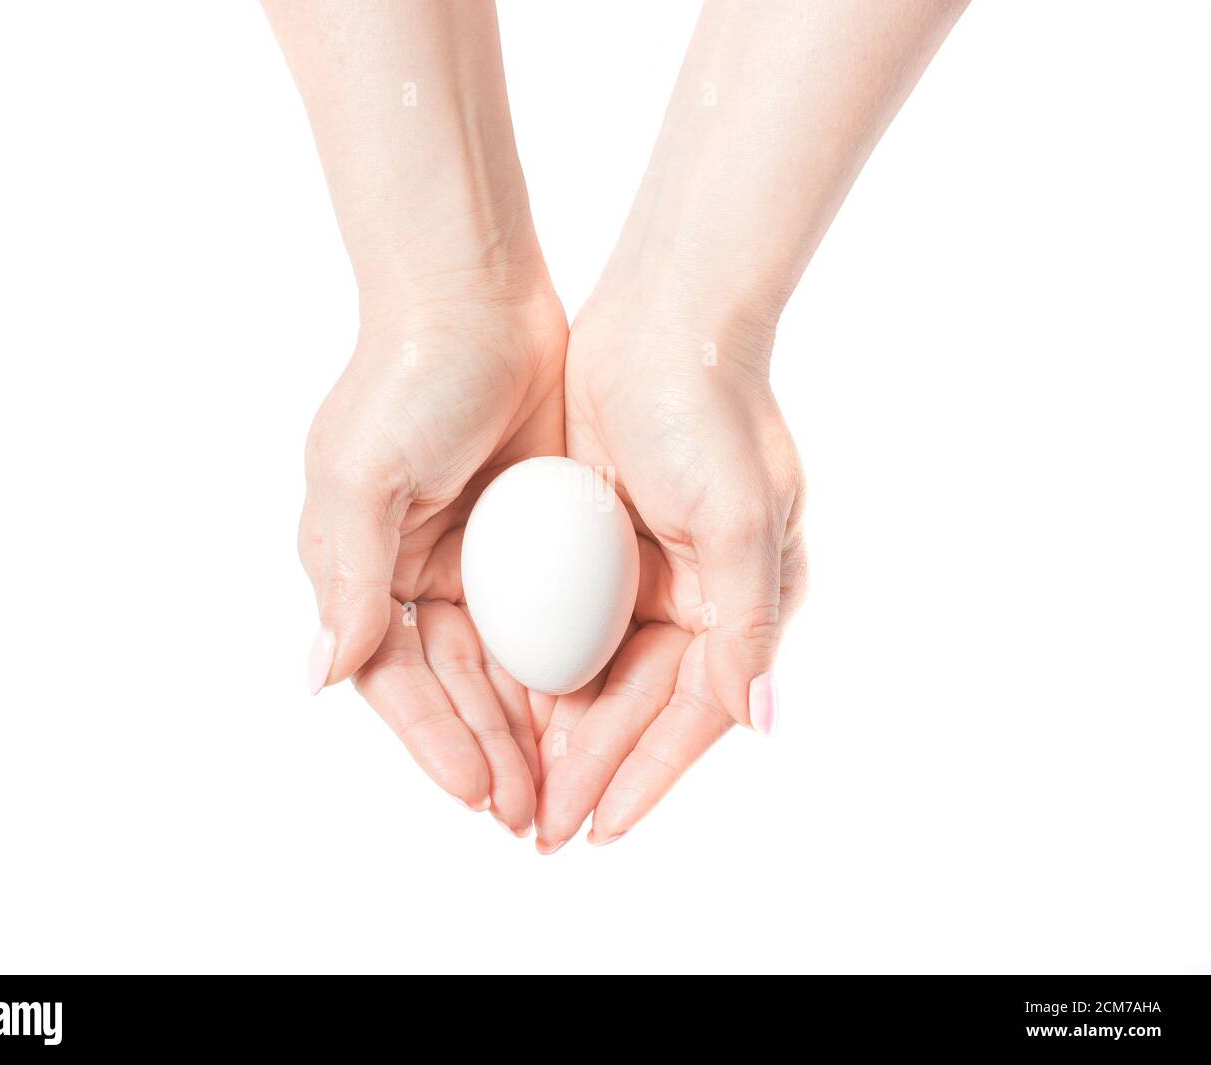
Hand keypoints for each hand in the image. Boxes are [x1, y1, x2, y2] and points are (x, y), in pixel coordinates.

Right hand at [301, 277, 565, 834]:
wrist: (476, 296)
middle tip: (529, 814)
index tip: (478, 794)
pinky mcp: (531, 533)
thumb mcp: (363, 477)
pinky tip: (590, 713)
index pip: (395, 678)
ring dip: (527, 726)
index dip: (434, 740)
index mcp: (361, 567)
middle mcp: (413, 572)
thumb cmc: (407, 378)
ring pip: (503, 664)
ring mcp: (475, 556)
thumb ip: (347, 579)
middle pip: (452, 686)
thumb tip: (319, 678)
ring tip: (562, 786)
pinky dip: (564, 667)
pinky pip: (549, 619)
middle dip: (488, 750)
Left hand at [534, 288, 807, 850]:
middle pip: (638, 705)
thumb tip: (761, 722)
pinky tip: (505, 708)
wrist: (663, 316)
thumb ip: (746, 626)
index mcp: (743, 600)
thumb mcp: (743, 522)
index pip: (693, 712)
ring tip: (515, 787)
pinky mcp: (596, 541)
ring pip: (597, 675)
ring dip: (559, 730)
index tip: (602, 828)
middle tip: (541, 827)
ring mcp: (644, 570)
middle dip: (591, 766)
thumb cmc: (715, 413)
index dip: (647, 774)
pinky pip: (565, 625)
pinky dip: (539, 669)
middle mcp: (697, 596)